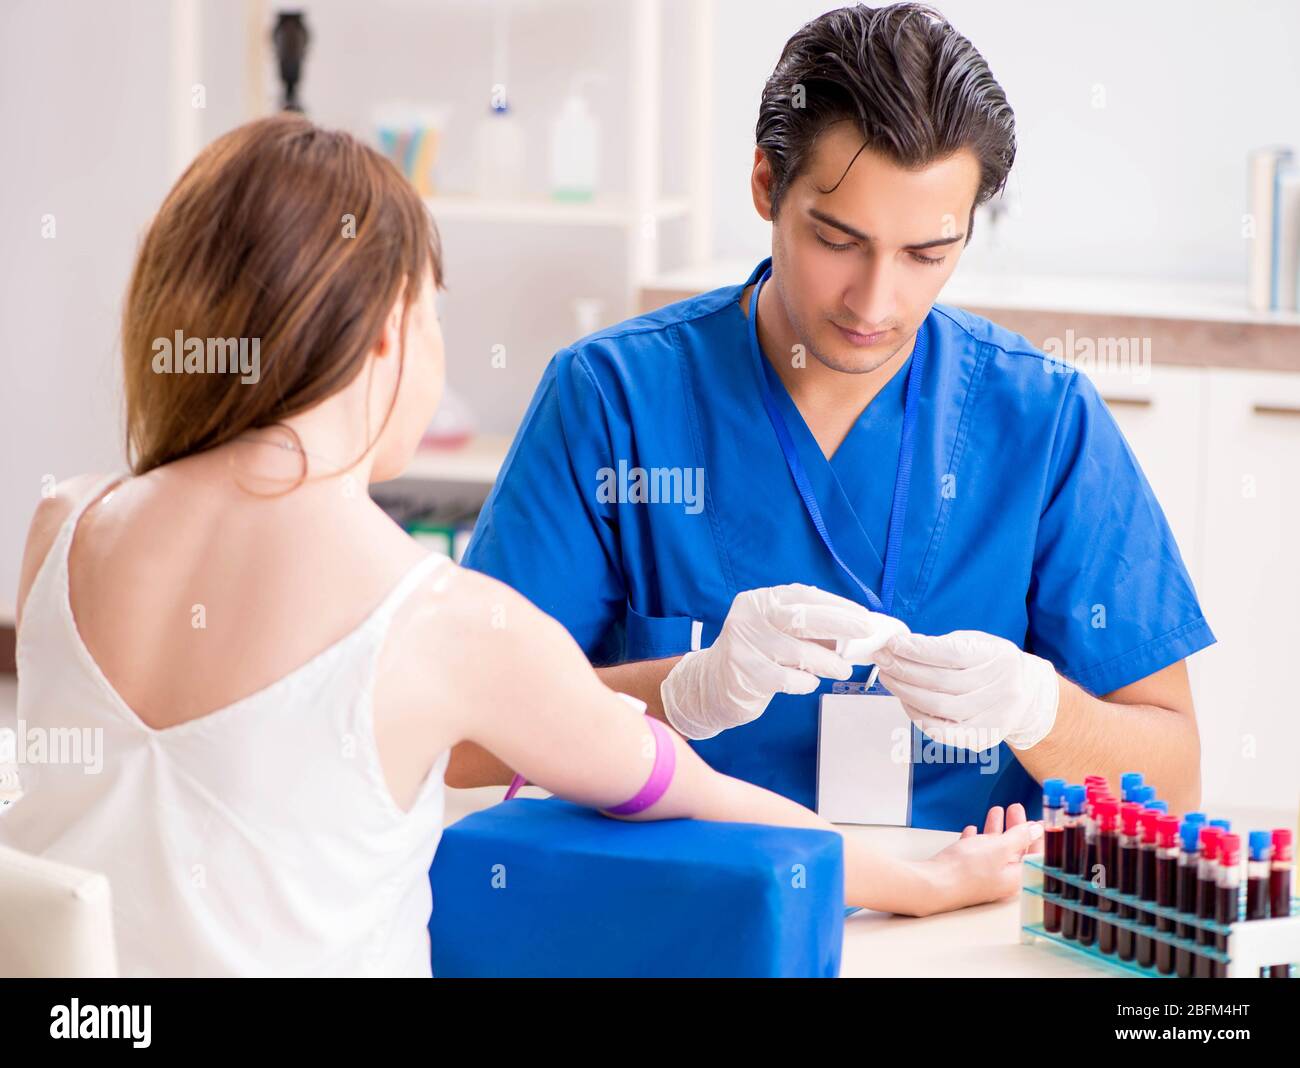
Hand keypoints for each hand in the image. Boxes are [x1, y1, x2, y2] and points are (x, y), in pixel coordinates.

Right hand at [660, 584, 907, 739]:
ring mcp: (745, 644)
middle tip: (867, 632)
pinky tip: (808, 682)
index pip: (805, 597)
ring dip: (829, 662)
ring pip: (800, 652)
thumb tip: (856, 628)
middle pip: (803, 617)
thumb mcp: (776, 631)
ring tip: (843, 670)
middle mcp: (751, 617)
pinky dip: (805, 681)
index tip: (864, 616)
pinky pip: (788, 678)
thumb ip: (808, 628)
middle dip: (841, 624)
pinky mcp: (745, 673)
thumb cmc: (756, 655)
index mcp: (761, 600)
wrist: (711, 685)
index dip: (838, 606)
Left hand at [873, 629, 1059, 750]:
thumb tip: (901, 647)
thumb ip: (943, 645)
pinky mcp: (983, 737)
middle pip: (941, 682)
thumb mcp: (976, 643)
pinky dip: (917, 716)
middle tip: (882, 660)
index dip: (917, 650)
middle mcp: (1000, 688)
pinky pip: (941, 731)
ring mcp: (993, 716)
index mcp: (998, 657)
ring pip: (938, 708)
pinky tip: (905, 701)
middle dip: (904, 669)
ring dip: (905, 692)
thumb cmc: (990, 663)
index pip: (950, 654)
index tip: (892, 643)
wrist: (1026, 693)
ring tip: (888, 678)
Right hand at [920, 803, 1043, 912]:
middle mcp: (1002, 879)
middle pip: (1013, 849)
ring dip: (995, 829)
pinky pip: (975, 853)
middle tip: (1015, 810)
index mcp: (1016, 877)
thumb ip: (1019, 837)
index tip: (1038, 821)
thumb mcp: (999, 848)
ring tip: (996, 811)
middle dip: (1015, 827)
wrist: (933, 883)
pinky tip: (973, 830)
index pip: (1034, 854)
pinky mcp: (966, 873)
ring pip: (994, 849)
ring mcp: (983, 877)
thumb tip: (1035, 829)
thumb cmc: (965, 871)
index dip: (1036, 835)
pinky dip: (976, 840)